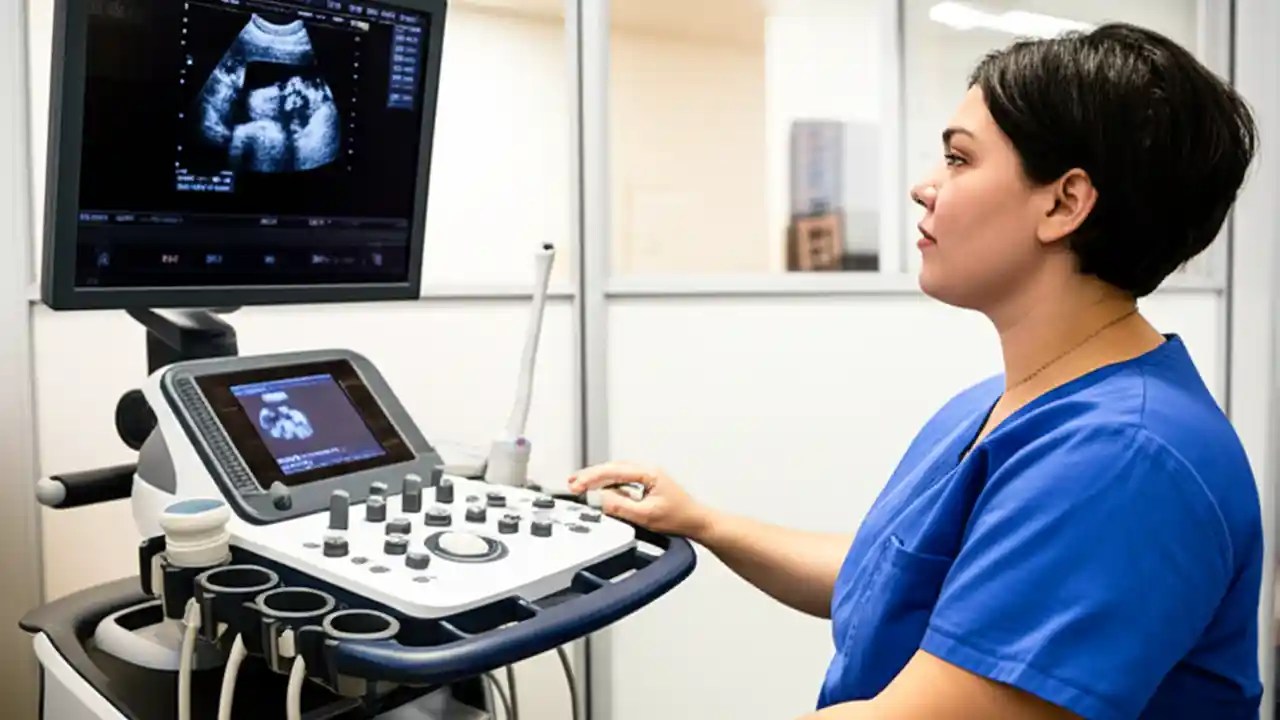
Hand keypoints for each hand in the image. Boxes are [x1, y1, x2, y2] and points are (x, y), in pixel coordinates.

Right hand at [567, 461, 712, 539]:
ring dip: (598, 479)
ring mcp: (647, 478)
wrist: (697, 522)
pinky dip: (608, 484)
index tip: (577, 485)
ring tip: (580, 484)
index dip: (591, 478)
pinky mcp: (646, 486)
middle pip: (612, 468)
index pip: (613, 471)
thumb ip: (621, 507)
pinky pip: (622, 481)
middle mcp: (646, 471)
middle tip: (572, 483)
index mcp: (647, 473)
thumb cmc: (679, 518)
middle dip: (590, 475)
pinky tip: (600, 490)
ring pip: (616, 473)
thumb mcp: (646, 516)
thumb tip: (602, 499)